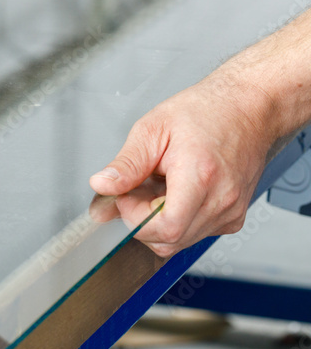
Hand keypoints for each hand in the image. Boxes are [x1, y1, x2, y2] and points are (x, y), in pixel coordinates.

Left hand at [89, 69, 274, 256]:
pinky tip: (173, 192)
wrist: (246, 108)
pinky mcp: (233, 217)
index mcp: (200, 176)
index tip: (124, 197)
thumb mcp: (153, 129)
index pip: (166, 227)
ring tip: (156, 184)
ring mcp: (231, 212)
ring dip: (157, 219)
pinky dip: (176, 220)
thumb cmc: (205, 112)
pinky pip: (195, 234)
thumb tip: (102, 186)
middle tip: (135, 188)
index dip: (135, 219)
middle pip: (170, 239)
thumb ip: (126, 164)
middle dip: (140, 219)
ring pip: (180, 241)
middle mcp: (222, 200)